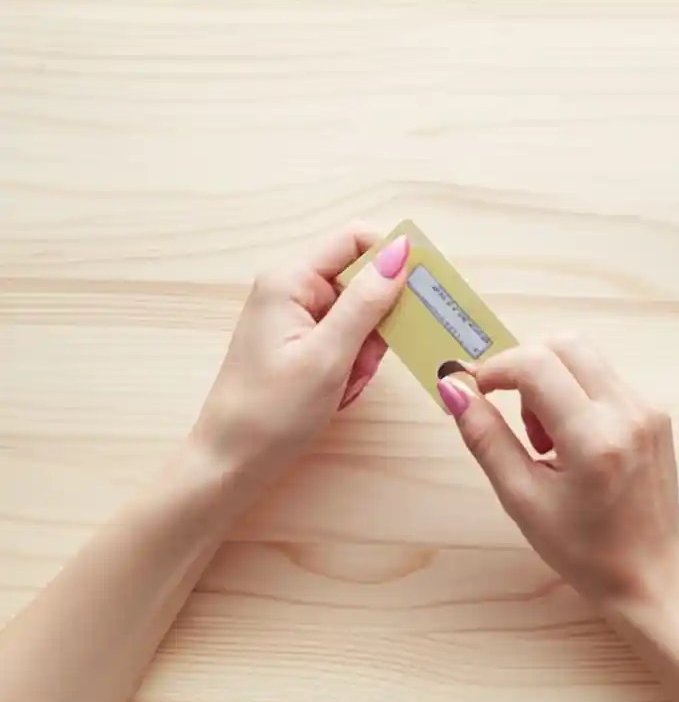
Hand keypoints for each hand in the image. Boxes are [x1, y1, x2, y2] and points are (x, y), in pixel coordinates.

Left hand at [192, 226, 409, 478]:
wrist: (232, 462)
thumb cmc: (272, 412)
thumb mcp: (329, 355)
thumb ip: (367, 301)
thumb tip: (401, 252)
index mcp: (290, 279)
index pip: (356, 239)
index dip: (395, 257)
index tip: (424, 290)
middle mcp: (290, 287)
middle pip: (362, 278)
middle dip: (381, 318)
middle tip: (372, 358)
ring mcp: (295, 314)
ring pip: (360, 312)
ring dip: (368, 347)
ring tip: (349, 383)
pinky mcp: (300, 339)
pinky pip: (346, 336)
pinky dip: (355, 361)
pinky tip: (341, 389)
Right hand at [440, 338, 678, 609]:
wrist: (649, 575)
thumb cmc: (584, 550)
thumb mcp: (522, 499)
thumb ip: (486, 439)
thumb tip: (453, 389)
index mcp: (594, 439)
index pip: (536, 364)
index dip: (496, 368)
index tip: (477, 392)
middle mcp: (628, 413)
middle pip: (565, 344)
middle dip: (526, 367)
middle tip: (517, 419)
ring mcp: (648, 410)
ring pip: (586, 358)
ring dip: (553, 381)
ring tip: (547, 442)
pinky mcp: (656, 414)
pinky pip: (605, 379)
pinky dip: (577, 394)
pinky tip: (574, 444)